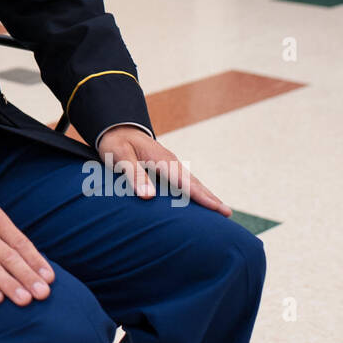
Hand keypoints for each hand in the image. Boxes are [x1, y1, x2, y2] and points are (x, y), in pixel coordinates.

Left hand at [96, 125, 230, 215]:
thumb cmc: (115, 143)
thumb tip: (149, 196)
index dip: (201, 196)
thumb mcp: (120, 156)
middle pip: (194, 182)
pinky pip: (184, 180)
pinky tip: (199, 199)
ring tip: (221, 209)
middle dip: (210, 198)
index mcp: (161, 159)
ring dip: (206, 195)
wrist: (115, 127)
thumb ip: (133, 174)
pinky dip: (195, 190)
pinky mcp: (165, 167)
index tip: (216, 208)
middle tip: (228, 214)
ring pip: (191, 181)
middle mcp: (170, 161)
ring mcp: (169, 163)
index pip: (184, 182)